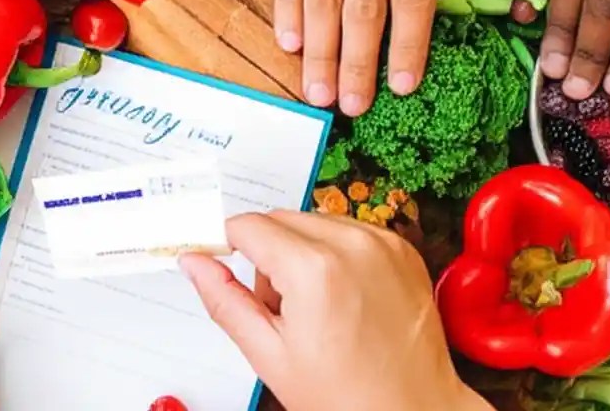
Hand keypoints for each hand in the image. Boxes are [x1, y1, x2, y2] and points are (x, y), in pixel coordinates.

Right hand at [180, 212, 488, 410]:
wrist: (415, 410)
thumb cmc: (348, 397)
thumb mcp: (270, 355)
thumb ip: (225, 301)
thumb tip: (194, 262)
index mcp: (315, 269)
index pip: (248, 226)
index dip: (225, 244)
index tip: (219, 260)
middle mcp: (353, 244)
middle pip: (280, 219)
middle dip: (266, 254)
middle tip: (276, 309)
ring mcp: (383, 242)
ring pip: (314, 221)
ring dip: (300, 250)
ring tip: (314, 307)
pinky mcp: (402, 247)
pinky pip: (350, 230)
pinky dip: (335, 253)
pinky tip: (343, 297)